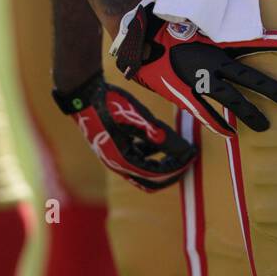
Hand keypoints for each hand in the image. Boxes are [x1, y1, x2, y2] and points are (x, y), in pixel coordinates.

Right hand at [53, 69, 196, 190]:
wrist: (83, 94)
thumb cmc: (111, 104)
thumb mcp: (140, 118)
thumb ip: (162, 135)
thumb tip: (186, 151)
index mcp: (123, 161)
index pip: (158, 174)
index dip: (178, 165)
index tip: (193, 154)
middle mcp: (117, 165)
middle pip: (150, 181)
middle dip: (171, 173)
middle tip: (188, 159)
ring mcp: (113, 158)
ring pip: (143, 171)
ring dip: (162, 164)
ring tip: (178, 150)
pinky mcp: (113, 148)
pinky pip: (135, 159)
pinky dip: (149, 155)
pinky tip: (157, 141)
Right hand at [111, 0, 276, 136]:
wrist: (139, 37)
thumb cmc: (170, 26)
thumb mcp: (197, 25)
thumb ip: (215, 32)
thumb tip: (231, 27)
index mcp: (218, 42)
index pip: (253, 42)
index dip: (275, 43)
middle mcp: (213, 61)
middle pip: (249, 77)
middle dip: (272, 89)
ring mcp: (199, 80)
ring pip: (231, 99)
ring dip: (249, 112)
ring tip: (267, 126)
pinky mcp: (183, 93)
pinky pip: (204, 112)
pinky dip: (217, 123)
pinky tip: (231, 134)